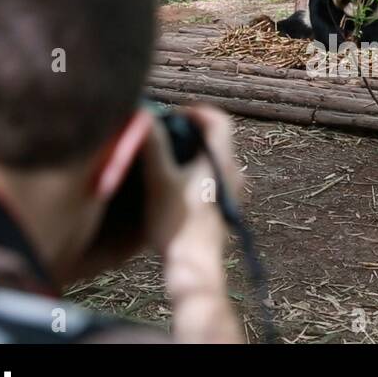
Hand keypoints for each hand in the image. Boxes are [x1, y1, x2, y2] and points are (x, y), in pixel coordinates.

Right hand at [143, 104, 244, 342]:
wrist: (193, 265)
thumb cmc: (177, 223)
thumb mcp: (159, 180)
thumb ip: (153, 145)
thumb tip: (145, 115)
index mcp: (221, 161)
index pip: (219, 120)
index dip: (196, 111)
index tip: (172, 115)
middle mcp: (232, 172)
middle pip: (214, 138)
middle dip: (187, 131)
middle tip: (161, 134)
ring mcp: (230, 190)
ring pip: (211, 158)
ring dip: (188, 151)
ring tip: (161, 158)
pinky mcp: (222, 205)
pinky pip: (209, 175)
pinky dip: (191, 169)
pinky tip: (169, 184)